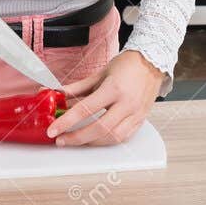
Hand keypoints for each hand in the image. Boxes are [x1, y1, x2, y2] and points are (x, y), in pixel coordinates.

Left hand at [47, 50, 164, 146]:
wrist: (152, 63)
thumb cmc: (127, 66)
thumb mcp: (99, 73)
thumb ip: (78, 87)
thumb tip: (58, 94)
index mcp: (114, 88)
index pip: (86, 109)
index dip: (67, 121)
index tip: (53, 130)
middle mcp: (126, 103)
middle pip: (99, 128)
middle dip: (76, 138)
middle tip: (61, 140)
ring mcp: (135, 114)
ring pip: (112, 137)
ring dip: (91, 142)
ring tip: (76, 139)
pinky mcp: (140, 120)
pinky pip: (123, 137)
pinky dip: (106, 140)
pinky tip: (95, 138)